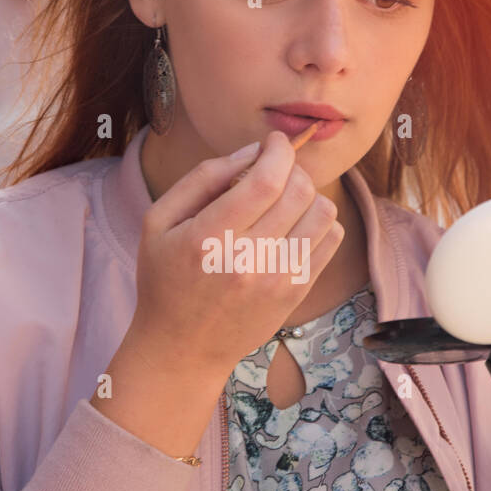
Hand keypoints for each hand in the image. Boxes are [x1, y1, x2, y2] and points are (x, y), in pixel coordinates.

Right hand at [126, 130, 343, 377]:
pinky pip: (330, 240)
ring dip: (309, 195)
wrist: (182, 347)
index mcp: (209, 238)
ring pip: (323, 213)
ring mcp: (277, 280)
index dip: (278, 150)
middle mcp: (248, 260)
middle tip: (275, 171)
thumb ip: (202, 179)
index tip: (273, 142)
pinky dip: (320, 222)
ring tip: (285, 199)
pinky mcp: (295, 292)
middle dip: (292, 168)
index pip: (266, 180)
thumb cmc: (165, 278)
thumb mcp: (159, 221)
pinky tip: (295, 225)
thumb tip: (251, 152)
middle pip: (298, 191)